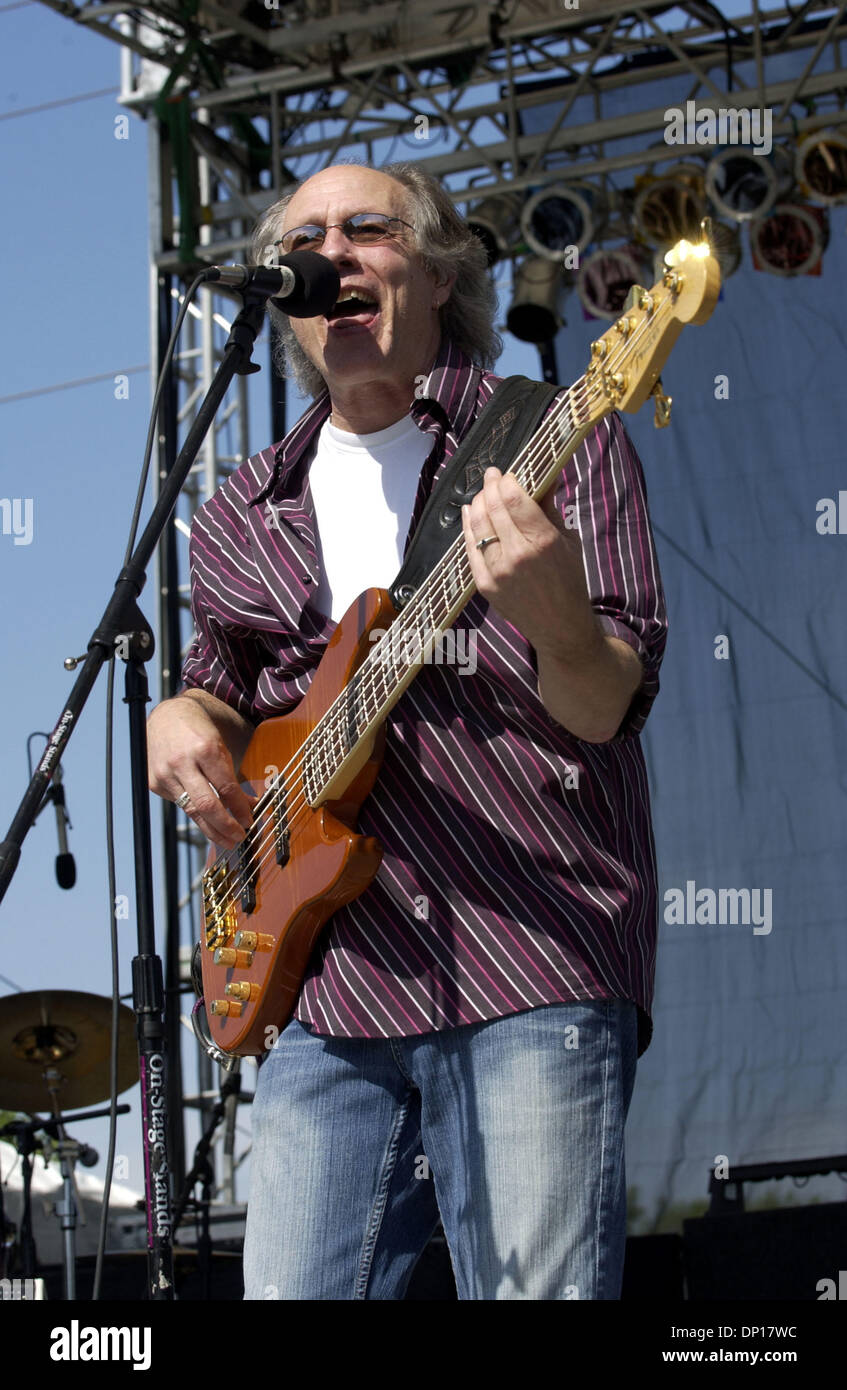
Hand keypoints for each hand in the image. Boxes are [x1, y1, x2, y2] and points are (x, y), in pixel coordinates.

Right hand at [147, 695, 255, 848]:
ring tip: (226, 840)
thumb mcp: (221, 748)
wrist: (168, 717)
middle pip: (206, 805)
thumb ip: (232, 777)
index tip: (249, 821)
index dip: (240, 809)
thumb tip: (249, 806)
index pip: (226, 788)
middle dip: (225, 826)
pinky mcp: (154, 782)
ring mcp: (165, 774)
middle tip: (239, 838)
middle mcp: (182, 762)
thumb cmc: (198, 732)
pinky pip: (179, 804)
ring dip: (211, 830)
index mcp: (204, 749)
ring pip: (191, 811)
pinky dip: (194, 813)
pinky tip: (204, 819)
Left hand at [461, 467, 599, 659]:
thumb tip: (544, 475)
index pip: (514, 497)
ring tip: (482, 493)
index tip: (506, 473)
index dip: (506, 479)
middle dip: (490, 485)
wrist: (560, 626)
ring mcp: (497, 570)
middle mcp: (517, 554)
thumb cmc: (570, 581)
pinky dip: (468, 527)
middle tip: (492, 476)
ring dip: (478, 502)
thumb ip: (550, 508)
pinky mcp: (484, 585)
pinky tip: (469, 513)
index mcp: (543, 540)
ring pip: (477, 525)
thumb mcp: (569, 541)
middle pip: (493, 506)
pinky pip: (470, 548)